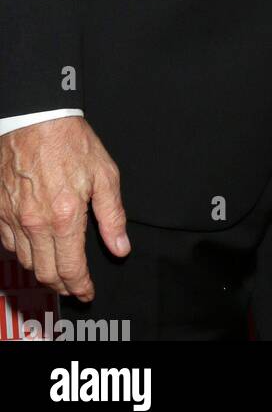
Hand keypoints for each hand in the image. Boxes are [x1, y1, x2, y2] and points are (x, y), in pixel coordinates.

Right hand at [0, 117, 128, 300]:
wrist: (36, 119)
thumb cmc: (71, 142)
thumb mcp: (105, 174)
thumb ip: (112, 216)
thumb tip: (120, 247)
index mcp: (65, 217)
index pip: (71, 269)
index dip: (81, 287)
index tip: (87, 293)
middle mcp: (35, 224)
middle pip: (46, 273)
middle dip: (62, 286)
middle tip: (75, 287)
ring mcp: (13, 219)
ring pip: (26, 262)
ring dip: (43, 272)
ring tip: (58, 271)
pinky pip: (9, 245)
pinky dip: (23, 253)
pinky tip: (36, 249)